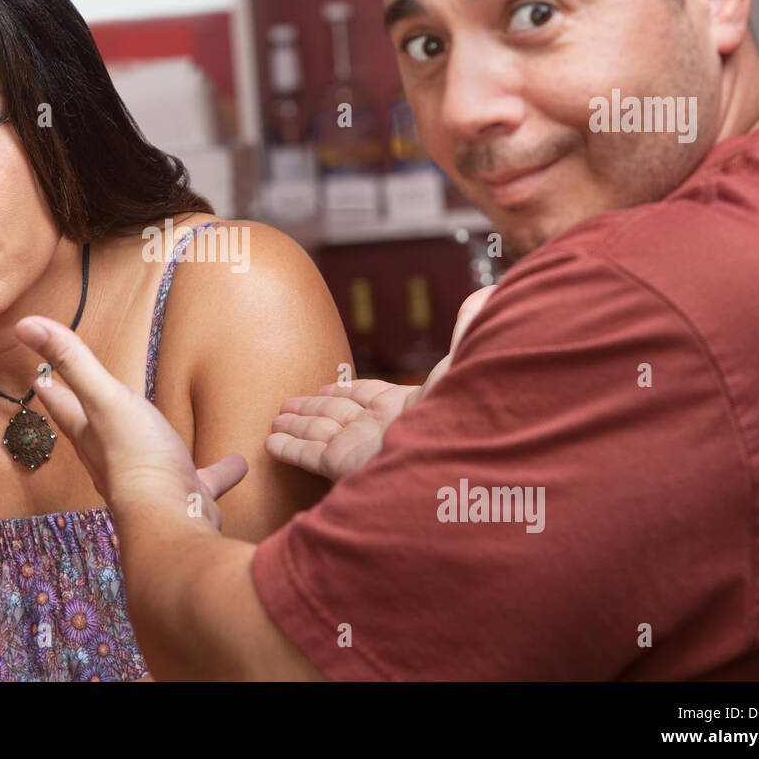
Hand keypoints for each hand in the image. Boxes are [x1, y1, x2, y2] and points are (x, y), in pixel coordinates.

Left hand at [14, 315, 247, 530]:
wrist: (173, 518)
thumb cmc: (137, 457)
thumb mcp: (105, 396)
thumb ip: (73, 360)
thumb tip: (26, 325)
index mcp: (93, 434)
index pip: (65, 407)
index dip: (53, 391)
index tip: (40, 379)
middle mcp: (115, 460)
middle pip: (96, 434)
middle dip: (86, 417)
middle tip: (77, 403)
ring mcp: (150, 481)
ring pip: (146, 458)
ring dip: (151, 445)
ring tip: (158, 432)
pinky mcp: (183, 494)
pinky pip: (201, 479)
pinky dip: (217, 471)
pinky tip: (236, 464)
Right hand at [266, 285, 496, 479]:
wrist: (455, 459)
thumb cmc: (463, 413)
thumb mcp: (466, 365)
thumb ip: (469, 331)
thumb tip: (486, 293)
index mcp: (407, 407)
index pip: (368, 395)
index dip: (347, 391)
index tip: (327, 387)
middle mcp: (381, 428)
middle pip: (337, 414)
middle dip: (312, 408)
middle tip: (287, 404)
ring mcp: (360, 448)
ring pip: (319, 431)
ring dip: (296, 424)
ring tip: (275, 419)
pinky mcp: (343, 465)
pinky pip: (308, 454)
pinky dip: (289, 446)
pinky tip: (271, 440)